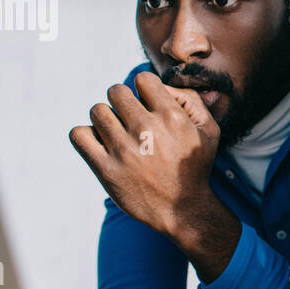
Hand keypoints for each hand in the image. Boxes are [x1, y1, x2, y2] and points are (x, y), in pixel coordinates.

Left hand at [69, 72, 220, 238]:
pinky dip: (86, 135)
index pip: (142, 79)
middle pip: (116, 91)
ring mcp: (123, 150)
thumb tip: (163, 87)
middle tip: (130, 119)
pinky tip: (100, 143)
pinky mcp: (106, 169)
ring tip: (116, 133)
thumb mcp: (210, 130)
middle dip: (122, 101)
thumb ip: (191, 100)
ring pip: (97, 111)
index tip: (148, 105)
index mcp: (171, 117)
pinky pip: (79, 135)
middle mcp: (146, 130)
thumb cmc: (195, 166)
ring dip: (106, 118)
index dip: (145, 89)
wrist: (182, 209)